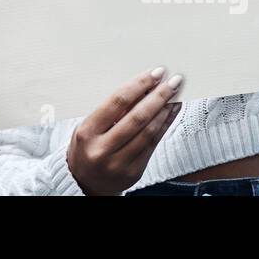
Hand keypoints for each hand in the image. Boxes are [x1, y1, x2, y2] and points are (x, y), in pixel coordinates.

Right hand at [66, 67, 182, 195]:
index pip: (117, 102)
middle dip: (158, 96)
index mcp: (87, 132)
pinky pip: (153, 145)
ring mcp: (119, 163)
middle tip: (172, 83)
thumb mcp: (88, 127)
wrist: (83, 183)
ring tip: (175, 96)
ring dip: (165, 111)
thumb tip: (142, 89)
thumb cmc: (86, 149)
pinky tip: (170, 114)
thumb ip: (111, 112)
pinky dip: (164, 126)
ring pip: (149, 132)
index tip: (153, 74)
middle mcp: (102, 149)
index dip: (139, 85)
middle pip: (137, 117)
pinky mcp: (133, 172)